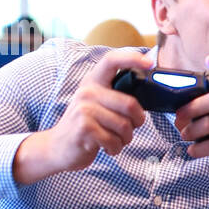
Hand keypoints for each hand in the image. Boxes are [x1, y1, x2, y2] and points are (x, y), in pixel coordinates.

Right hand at [13, 48, 148, 184]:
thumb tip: (147, 89)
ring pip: (125, 126)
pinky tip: (105, 147)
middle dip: (137, 123)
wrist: (58, 148)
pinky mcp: (84, 128)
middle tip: (129, 130)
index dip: (131, 58)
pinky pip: (114, 141)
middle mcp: (88, 92)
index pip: (112, 61)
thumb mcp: (98, 105)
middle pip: (130, 105)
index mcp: (93, 82)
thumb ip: (117, 96)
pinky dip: (115, 149)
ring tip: (114, 139)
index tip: (149, 63)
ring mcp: (84, 109)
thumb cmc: (87, 126)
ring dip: (125, 139)